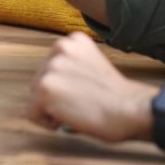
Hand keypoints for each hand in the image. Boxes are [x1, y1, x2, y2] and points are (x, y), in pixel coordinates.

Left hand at [26, 32, 155, 143]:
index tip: (84, 91)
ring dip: (52, 109)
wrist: (131, 109)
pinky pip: (32, 114)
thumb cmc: (117, 97)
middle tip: (82, 103)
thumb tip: (55, 82)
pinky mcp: (45, 87)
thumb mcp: (93, 65)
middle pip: (39, 81)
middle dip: (55, 97)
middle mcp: (60, 48)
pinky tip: (70, 119)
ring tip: (78, 109)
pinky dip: (47, 123)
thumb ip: (72, 66)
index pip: (51, 68)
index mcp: (73, 40)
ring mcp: (51, 67)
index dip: (65, 86)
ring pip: (35, 97)